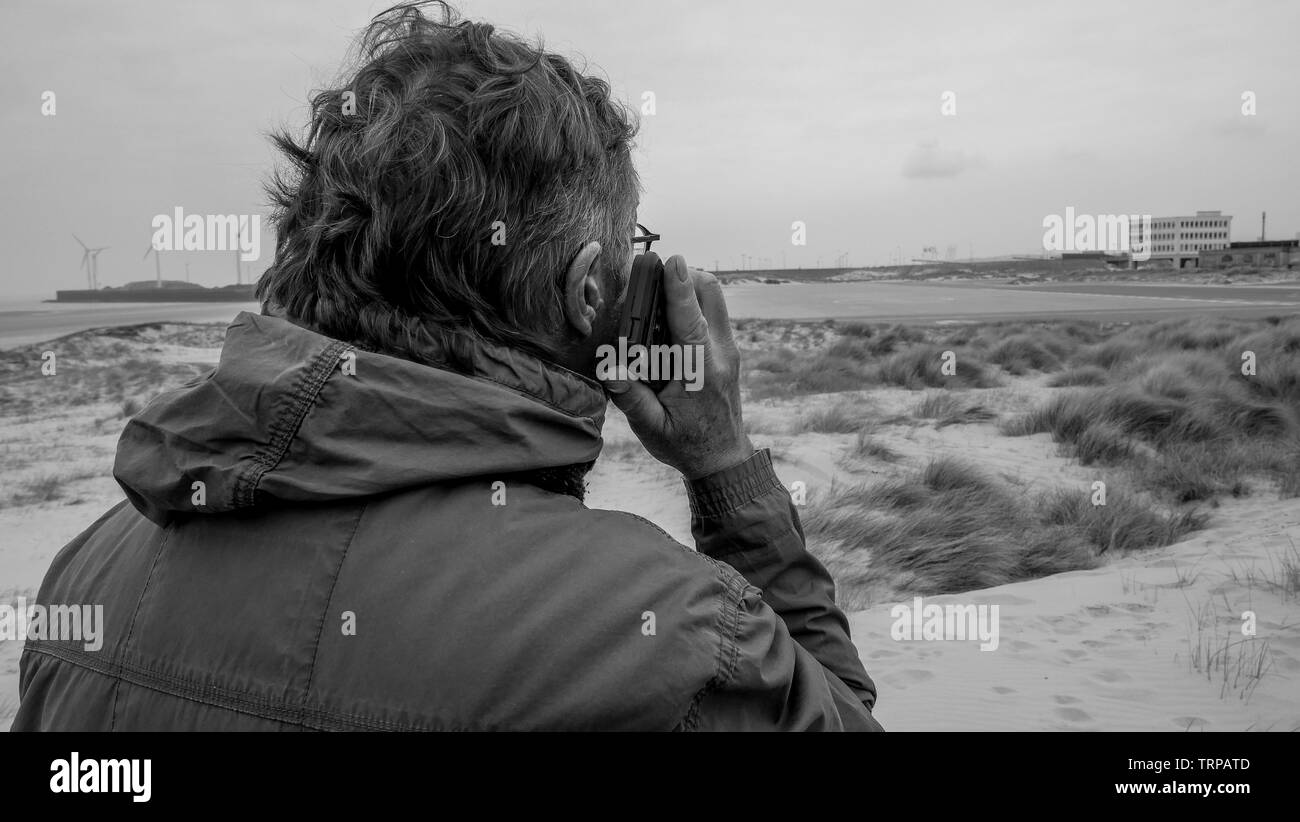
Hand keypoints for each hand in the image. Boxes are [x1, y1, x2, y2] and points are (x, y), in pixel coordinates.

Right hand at [603, 256, 753, 479]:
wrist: (722, 458)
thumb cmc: (684, 445)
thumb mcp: (651, 429)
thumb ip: (631, 399)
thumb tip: (610, 371)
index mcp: (699, 372)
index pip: (691, 321)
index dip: (680, 288)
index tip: (671, 261)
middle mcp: (719, 354)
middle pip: (711, 294)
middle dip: (684, 276)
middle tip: (653, 278)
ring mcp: (727, 349)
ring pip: (715, 297)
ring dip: (690, 286)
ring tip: (659, 294)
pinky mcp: (727, 349)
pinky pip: (714, 310)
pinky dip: (694, 301)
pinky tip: (670, 316)